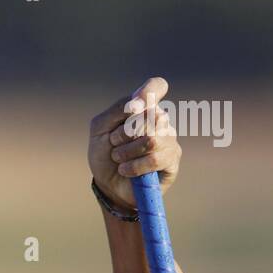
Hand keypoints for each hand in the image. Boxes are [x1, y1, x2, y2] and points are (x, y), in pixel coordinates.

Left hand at [88, 76, 180, 209]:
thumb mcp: (100, 129)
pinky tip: (125, 170)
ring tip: (118, 158)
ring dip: (127, 151)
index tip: (133, 107)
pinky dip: (134, 166)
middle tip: (114, 144)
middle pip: (150, 115)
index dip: (148, 92)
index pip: (156, 87)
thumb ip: (116, 110)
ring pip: (151, 139)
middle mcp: (160, 120)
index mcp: (143, 107)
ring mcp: (169, 139)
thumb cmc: (104, 154)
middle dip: (124, 133)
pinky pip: (155, 159)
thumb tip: (136, 105)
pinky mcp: (172, 160)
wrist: (107, 185)